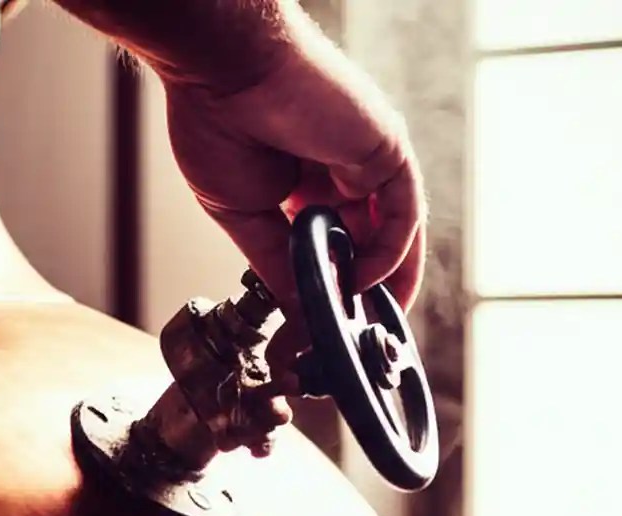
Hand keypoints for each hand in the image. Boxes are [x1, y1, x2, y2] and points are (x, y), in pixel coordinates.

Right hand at [163, 34, 426, 362]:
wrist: (220, 71)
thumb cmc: (216, 122)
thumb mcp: (243, 214)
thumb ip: (278, 264)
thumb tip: (298, 313)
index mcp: (308, 184)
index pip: (337, 246)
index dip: (335, 288)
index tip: (328, 328)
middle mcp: (345, 172)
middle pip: (373, 243)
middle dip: (365, 294)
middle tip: (355, 338)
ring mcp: (368, 160)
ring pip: (395, 233)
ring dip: (382, 282)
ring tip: (360, 321)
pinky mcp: (387, 149)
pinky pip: (404, 212)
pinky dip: (390, 252)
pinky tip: (361, 279)